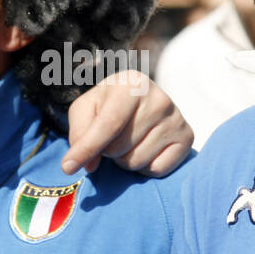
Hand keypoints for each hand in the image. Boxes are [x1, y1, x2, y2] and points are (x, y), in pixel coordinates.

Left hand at [62, 71, 192, 177]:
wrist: (142, 100)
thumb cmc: (108, 104)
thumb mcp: (86, 109)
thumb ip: (80, 133)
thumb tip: (90, 165)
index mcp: (132, 83)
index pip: (108, 124)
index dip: (86, 148)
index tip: (67, 167)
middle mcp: (159, 98)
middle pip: (120, 148)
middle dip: (108, 151)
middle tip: (113, 136)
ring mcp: (176, 118)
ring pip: (136, 161)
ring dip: (125, 159)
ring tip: (129, 141)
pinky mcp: (187, 137)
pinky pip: (156, 170)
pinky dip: (145, 167)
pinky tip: (146, 148)